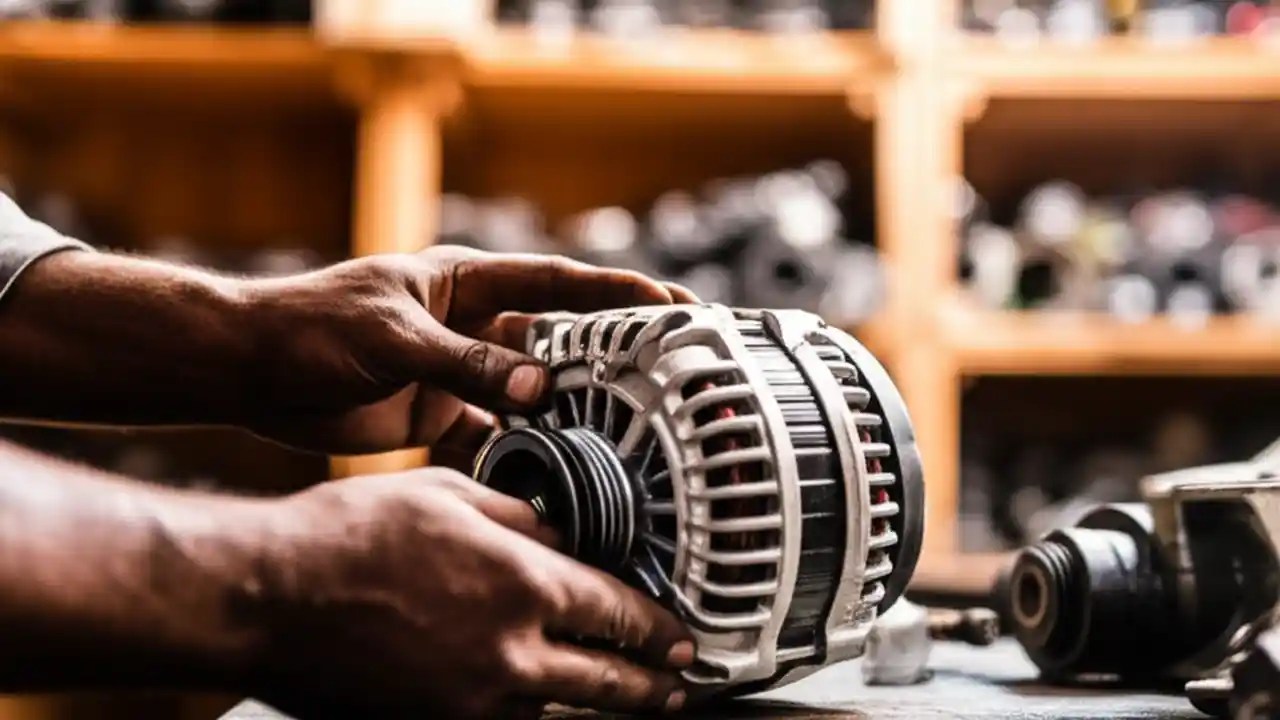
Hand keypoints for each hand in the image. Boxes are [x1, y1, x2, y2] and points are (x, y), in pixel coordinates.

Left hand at [241, 246, 695, 460]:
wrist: (249, 372)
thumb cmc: (310, 328)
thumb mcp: (393, 339)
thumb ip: (465, 364)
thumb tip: (539, 390)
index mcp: (466, 282)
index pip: (558, 282)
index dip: (619, 293)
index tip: (675, 305)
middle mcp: (472, 325)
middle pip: (559, 340)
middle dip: (611, 356)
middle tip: (669, 378)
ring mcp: (459, 373)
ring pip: (533, 394)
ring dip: (571, 413)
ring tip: (626, 437)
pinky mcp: (440, 417)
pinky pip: (497, 438)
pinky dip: (522, 457)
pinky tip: (555, 480)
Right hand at [249, 467, 694, 718]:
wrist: (265, 597)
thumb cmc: (346, 536)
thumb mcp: (448, 494)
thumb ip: (519, 518)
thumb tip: (561, 534)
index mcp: (521, 587)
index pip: (618, 615)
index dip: (659, 630)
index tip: (681, 641)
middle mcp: (508, 658)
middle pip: (606, 684)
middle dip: (651, 688)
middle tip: (676, 689)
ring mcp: (470, 704)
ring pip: (553, 711)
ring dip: (584, 702)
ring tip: (607, 694)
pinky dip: (524, 714)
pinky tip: (528, 702)